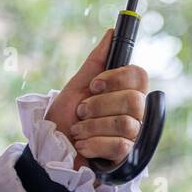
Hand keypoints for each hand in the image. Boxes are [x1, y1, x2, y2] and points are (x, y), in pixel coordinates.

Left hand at [45, 27, 149, 171]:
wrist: (52, 153)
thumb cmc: (63, 122)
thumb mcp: (75, 88)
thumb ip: (96, 62)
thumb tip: (112, 33)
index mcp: (125, 94)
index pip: (139, 76)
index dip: (117, 78)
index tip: (94, 85)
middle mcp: (135, 114)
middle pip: (134, 100)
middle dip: (99, 106)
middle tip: (82, 112)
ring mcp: (133, 137)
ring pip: (126, 123)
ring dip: (93, 126)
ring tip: (79, 131)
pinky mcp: (127, 158)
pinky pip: (120, 145)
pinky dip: (94, 144)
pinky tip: (83, 146)